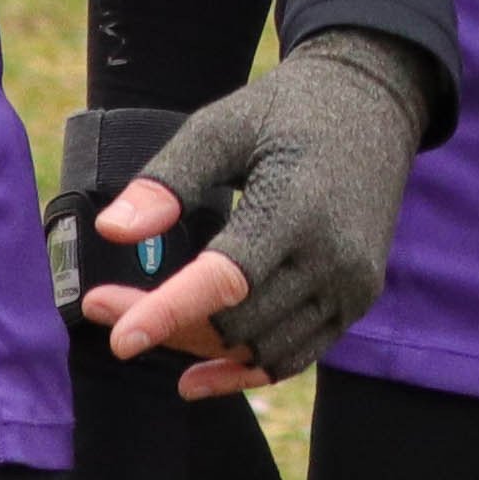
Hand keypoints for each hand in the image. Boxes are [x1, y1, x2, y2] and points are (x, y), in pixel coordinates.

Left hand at [85, 32, 425, 395]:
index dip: (169, 313)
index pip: (226, 280)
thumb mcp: (220, 127)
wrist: (374, 104)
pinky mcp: (359, 297)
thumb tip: (112, 230)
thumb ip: (167, 180)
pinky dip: (245, 371)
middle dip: (166, 324)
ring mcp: (352, 282)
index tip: (119, 342)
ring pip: (260, 349)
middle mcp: (334, 255)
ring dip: (197, 348)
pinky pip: (297, 355)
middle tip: (104, 303)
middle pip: (236, 323)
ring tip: (151, 324)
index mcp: (297, 206)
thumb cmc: (287, 112)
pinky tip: (196, 375)